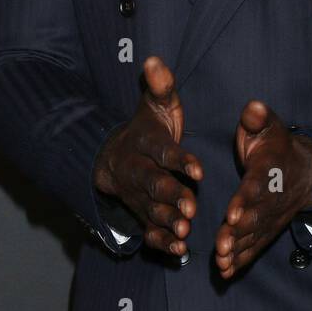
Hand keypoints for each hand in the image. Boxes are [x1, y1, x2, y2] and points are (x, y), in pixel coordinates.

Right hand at [92, 55, 201, 256]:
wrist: (112, 158)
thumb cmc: (146, 130)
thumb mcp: (154, 106)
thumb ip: (160, 87)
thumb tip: (154, 59)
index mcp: (144, 144)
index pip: (163, 152)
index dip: (180, 161)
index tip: (199, 170)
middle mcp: (138, 172)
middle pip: (153, 185)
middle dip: (171, 197)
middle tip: (192, 208)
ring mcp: (137, 196)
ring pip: (151, 211)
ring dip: (168, 222)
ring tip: (187, 231)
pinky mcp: (141, 215)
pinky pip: (148, 232)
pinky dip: (162, 243)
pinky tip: (180, 251)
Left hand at [215, 100, 311, 279]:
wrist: (304, 169)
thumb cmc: (275, 144)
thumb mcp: (269, 126)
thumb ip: (259, 118)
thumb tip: (253, 107)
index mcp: (269, 171)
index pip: (257, 187)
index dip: (245, 201)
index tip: (232, 213)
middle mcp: (271, 197)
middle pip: (255, 218)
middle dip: (238, 234)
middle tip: (221, 247)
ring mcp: (271, 216)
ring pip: (254, 236)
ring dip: (238, 250)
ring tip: (221, 262)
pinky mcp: (268, 228)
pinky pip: (256, 246)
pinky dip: (242, 259)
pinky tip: (226, 271)